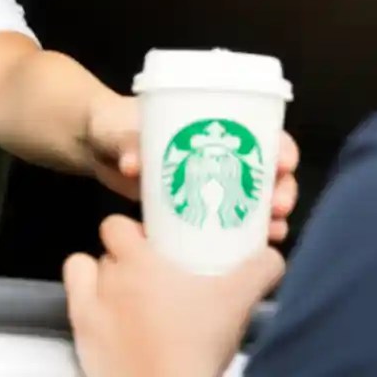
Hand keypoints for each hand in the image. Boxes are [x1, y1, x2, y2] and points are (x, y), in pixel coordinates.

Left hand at [64, 216, 284, 376]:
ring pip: (84, 274)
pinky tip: (110, 321)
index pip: (114, 224)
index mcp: (137, 262)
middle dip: (125, 258)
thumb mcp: (239, 301)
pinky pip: (74, 305)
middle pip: (105, 252)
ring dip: (101, 279)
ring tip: (128, 297)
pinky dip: (89, 306)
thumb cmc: (198, 342)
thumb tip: (271, 256)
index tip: (155, 246)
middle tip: (153, 275)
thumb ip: (259, 270)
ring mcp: (88, 309)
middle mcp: (106, 279)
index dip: (131, 231)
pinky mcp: (81, 337)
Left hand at [86, 93, 300, 241]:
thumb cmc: (115, 125)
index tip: (282, 165)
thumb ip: (128, 143)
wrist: (94, 146)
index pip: (261, 132)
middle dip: (281, 189)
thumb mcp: (122, 128)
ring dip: (270, 216)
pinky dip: (244, 235)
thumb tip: (132, 165)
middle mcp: (218, 153)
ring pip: (255, 199)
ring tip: (275, 232)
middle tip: (278, 208)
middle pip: (266, 170)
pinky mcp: (195, 208)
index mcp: (211, 125)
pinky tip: (255, 251)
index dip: (279, 148)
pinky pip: (228, 222)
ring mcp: (209, 182)